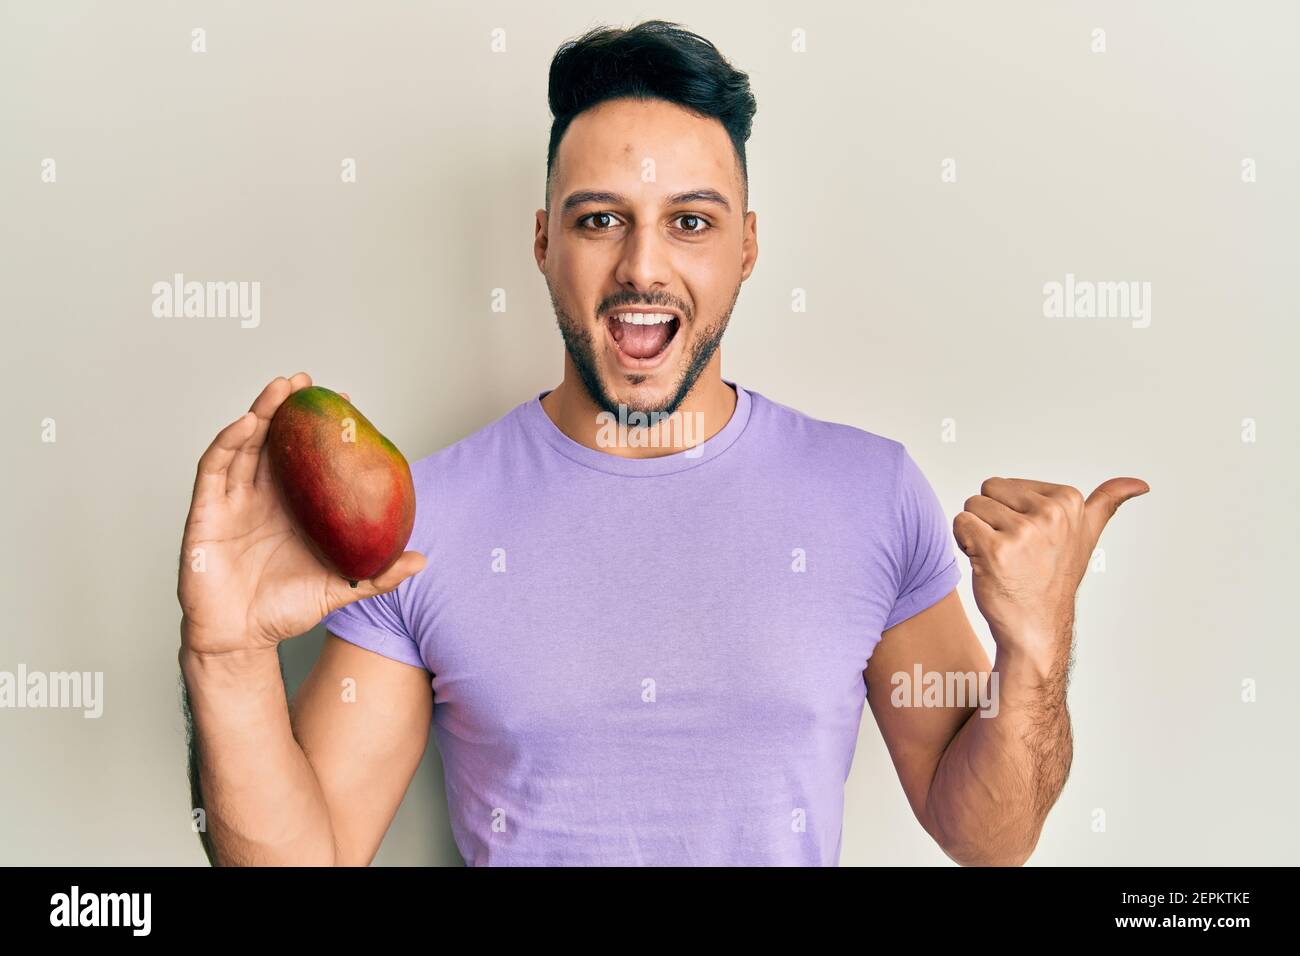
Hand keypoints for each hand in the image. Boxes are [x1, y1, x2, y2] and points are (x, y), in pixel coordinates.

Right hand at [177, 372, 425, 656]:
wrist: (242, 640)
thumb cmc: (285, 611)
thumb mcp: (341, 589)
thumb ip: (378, 576)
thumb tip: (422, 560)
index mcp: (293, 507)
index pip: (306, 458)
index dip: (321, 430)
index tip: (346, 404)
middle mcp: (261, 496)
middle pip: (272, 441)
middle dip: (286, 407)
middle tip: (306, 382)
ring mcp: (232, 501)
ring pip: (243, 445)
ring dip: (259, 412)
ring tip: (281, 388)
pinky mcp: (206, 512)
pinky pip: (214, 469)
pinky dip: (228, 443)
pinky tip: (246, 424)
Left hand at [952, 476, 1148, 662]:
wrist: (1036, 628)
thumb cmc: (1053, 581)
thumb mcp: (1087, 537)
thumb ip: (1107, 503)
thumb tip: (1140, 483)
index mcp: (1069, 500)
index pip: (1005, 485)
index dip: (1008, 512)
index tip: (1030, 541)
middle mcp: (1050, 514)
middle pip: (986, 491)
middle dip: (990, 519)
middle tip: (1012, 551)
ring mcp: (1024, 532)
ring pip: (972, 507)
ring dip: (977, 533)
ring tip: (1001, 559)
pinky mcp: (995, 549)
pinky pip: (960, 524)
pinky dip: (964, 543)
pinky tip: (986, 565)